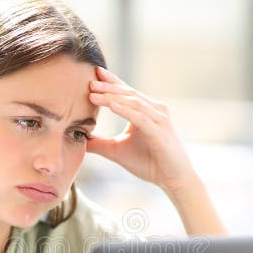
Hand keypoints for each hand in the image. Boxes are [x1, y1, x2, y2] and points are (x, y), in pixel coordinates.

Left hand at [87, 67, 197, 195]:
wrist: (173, 179)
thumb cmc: (149, 163)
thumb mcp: (117, 151)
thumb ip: (99, 143)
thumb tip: (79, 139)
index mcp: (144, 111)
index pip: (125, 92)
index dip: (110, 81)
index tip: (92, 73)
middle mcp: (153, 110)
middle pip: (128, 93)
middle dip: (108, 86)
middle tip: (89, 81)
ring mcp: (158, 119)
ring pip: (133, 102)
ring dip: (112, 96)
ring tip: (94, 92)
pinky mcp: (159, 131)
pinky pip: (140, 117)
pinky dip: (125, 110)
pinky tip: (111, 106)